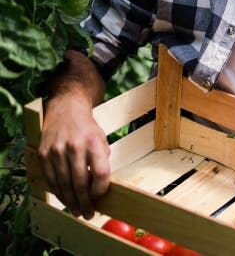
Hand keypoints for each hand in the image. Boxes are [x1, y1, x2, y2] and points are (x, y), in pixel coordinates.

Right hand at [38, 93, 109, 218]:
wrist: (65, 110)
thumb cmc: (87, 129)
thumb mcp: (102, 140)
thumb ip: (102, 161)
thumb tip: (101, 186)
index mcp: (93, 143)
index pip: (100, 173)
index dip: (101, 189)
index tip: (101, 197)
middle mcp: (74, 147)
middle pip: (80, 183)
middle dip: (86, 202)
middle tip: (89, 213)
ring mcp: (56, 151)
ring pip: (64, 184)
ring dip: (71, 201)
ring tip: (78, 211)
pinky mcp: (44, 154)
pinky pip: (51, 179)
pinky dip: (59, 192)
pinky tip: (65, 199)